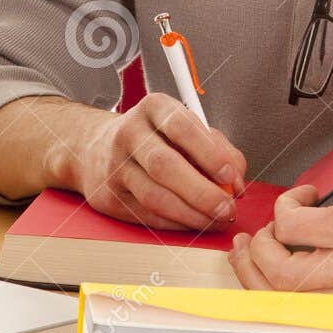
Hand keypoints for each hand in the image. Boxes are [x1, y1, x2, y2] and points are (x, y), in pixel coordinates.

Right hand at [54, 94, 247, 231]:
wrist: (95, 149)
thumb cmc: (155, 138)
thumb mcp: (187, 129)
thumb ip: (219, 149)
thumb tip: (237, 183)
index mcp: (154, 108)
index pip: (182, 127)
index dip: (209, 153)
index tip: (230, 175)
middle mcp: (130, 133)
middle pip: (166, 166)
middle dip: (202, 192)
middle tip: (227, 208)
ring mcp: (115, 166)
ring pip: (155, 196)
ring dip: (191, 214)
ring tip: (215, 220)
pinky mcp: (109, 196)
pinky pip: (147, 215)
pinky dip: (176, 223)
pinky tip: (193, 223)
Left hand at [227, 162, 332, 293]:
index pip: (294, 228)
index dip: (285, 205)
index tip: (302, 197)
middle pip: (282, 276)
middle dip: (258, 250)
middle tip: (262, 231)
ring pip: (284, 301)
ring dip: (253, 275)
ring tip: (246, 252)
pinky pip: (295, 308)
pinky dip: (269, 291)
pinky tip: (263, 271)